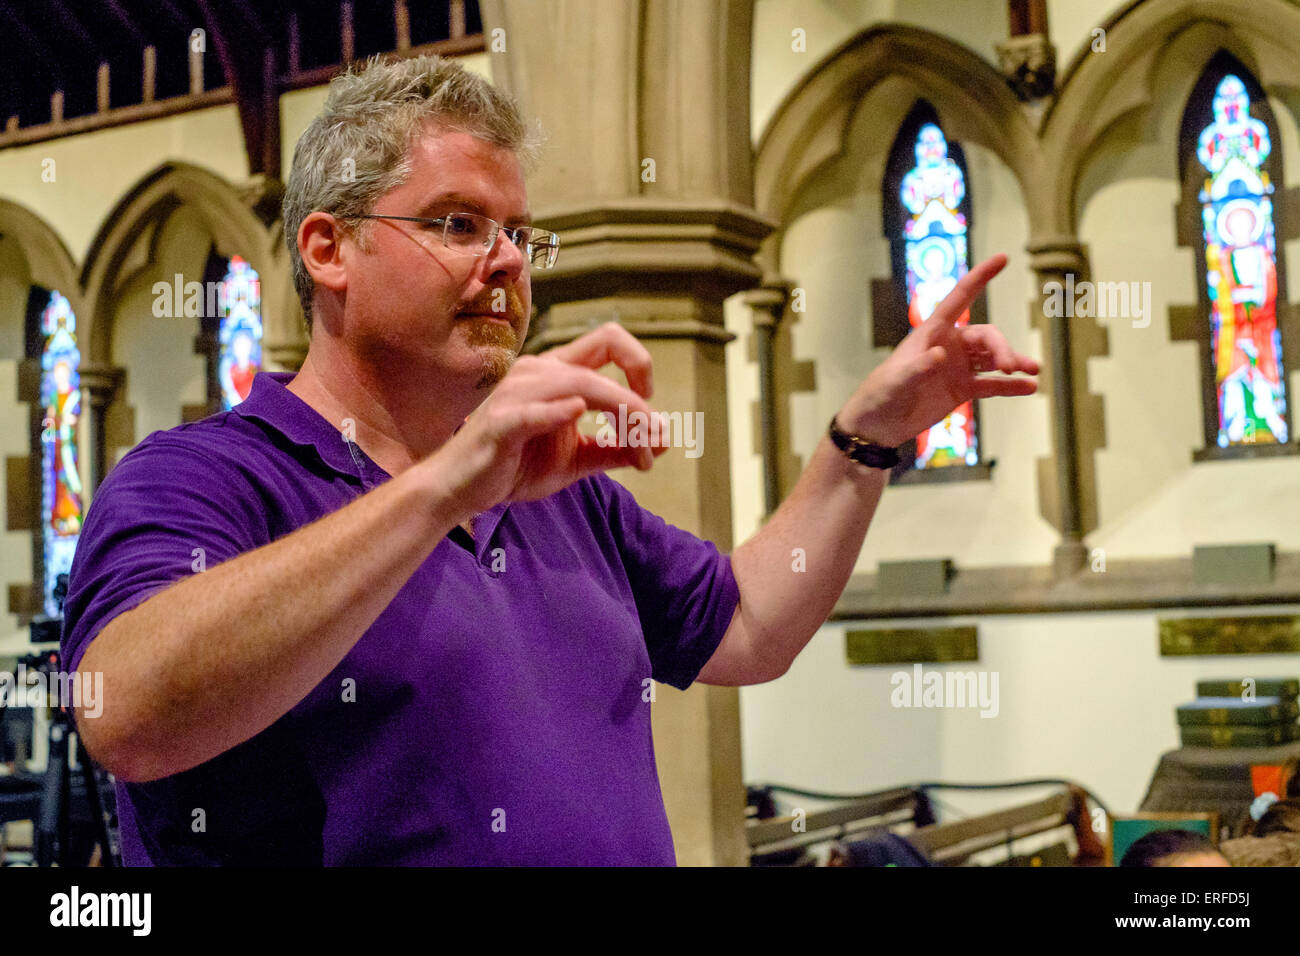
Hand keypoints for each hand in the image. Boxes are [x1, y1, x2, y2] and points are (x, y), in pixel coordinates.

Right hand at [429, 322, 668, 516]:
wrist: (462, 489)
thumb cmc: (515, 466)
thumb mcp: (576, 459)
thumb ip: (616, 449)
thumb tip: (662, 443)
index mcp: (557, 372)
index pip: (608, 340)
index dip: (639, 363)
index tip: (650, 405)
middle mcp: (538, 372)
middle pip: (601, 352)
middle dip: (637, 394)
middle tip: (655, 437)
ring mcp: (517, 393)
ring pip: (580, 383)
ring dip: (620, 413)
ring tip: (640, 448)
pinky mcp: (500, 423)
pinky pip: (532, 410)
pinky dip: (557, 411)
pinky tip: (578, 413)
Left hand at [838, 254, 1039, 446]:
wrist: (879, 424)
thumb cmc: (881, 394)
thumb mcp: (897, 380)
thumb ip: (918, 368)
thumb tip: (941, 355)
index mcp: (932, 332)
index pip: (960, 297)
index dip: (980, 277)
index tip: (1003, 258)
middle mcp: (949, 345)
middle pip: (986, 336)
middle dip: (1001, 348)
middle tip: (1008, 367)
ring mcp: (958, 367)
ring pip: (993, 358)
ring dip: (1013, 362)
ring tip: (1033, 372)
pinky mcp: (962, 389)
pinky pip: (992, 385)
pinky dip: (1011, 386)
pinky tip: (1030, 388)